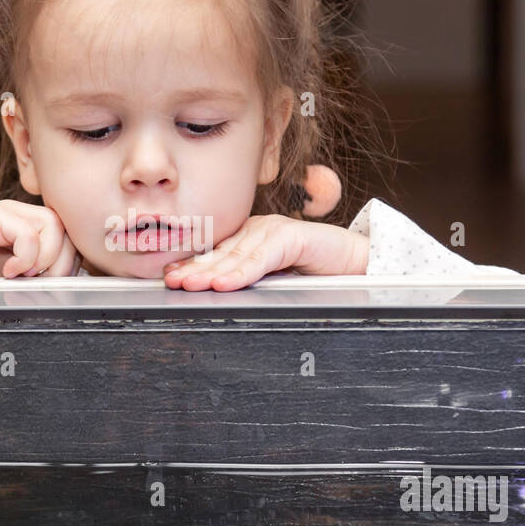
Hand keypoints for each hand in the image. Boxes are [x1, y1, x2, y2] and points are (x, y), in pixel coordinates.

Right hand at [0, 201, 80, 277]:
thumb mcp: (13, 277)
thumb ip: (38, 275)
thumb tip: (65, 288)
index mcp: (32, 228)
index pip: (70, 237)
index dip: (71, 262)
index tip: (58, 284)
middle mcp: (24, 216)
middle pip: (66, 230)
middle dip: (63, 263)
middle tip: (46, 283)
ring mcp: (9, 213)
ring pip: (52, 224)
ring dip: (47, 257)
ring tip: (28, 275)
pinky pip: (25, 232)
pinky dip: (25, 256)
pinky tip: (10, 271)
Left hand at [162, 215, 368, 290]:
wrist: (354, 264)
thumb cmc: (314, 274)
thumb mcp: (273, 280)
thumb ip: (248, 282)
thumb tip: (217, 295)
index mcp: (249, 239)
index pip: (216, 254)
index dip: (192, 265)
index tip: (170, 278)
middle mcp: (257, 230)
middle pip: (220, 253)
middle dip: (194, 269)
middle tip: (172, 283)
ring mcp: (273, 230)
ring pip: (237, 255)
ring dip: (212, 271)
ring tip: (191, 284)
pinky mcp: (292, 236)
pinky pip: (262, 257)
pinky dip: (242, 272)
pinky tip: (225, 282)